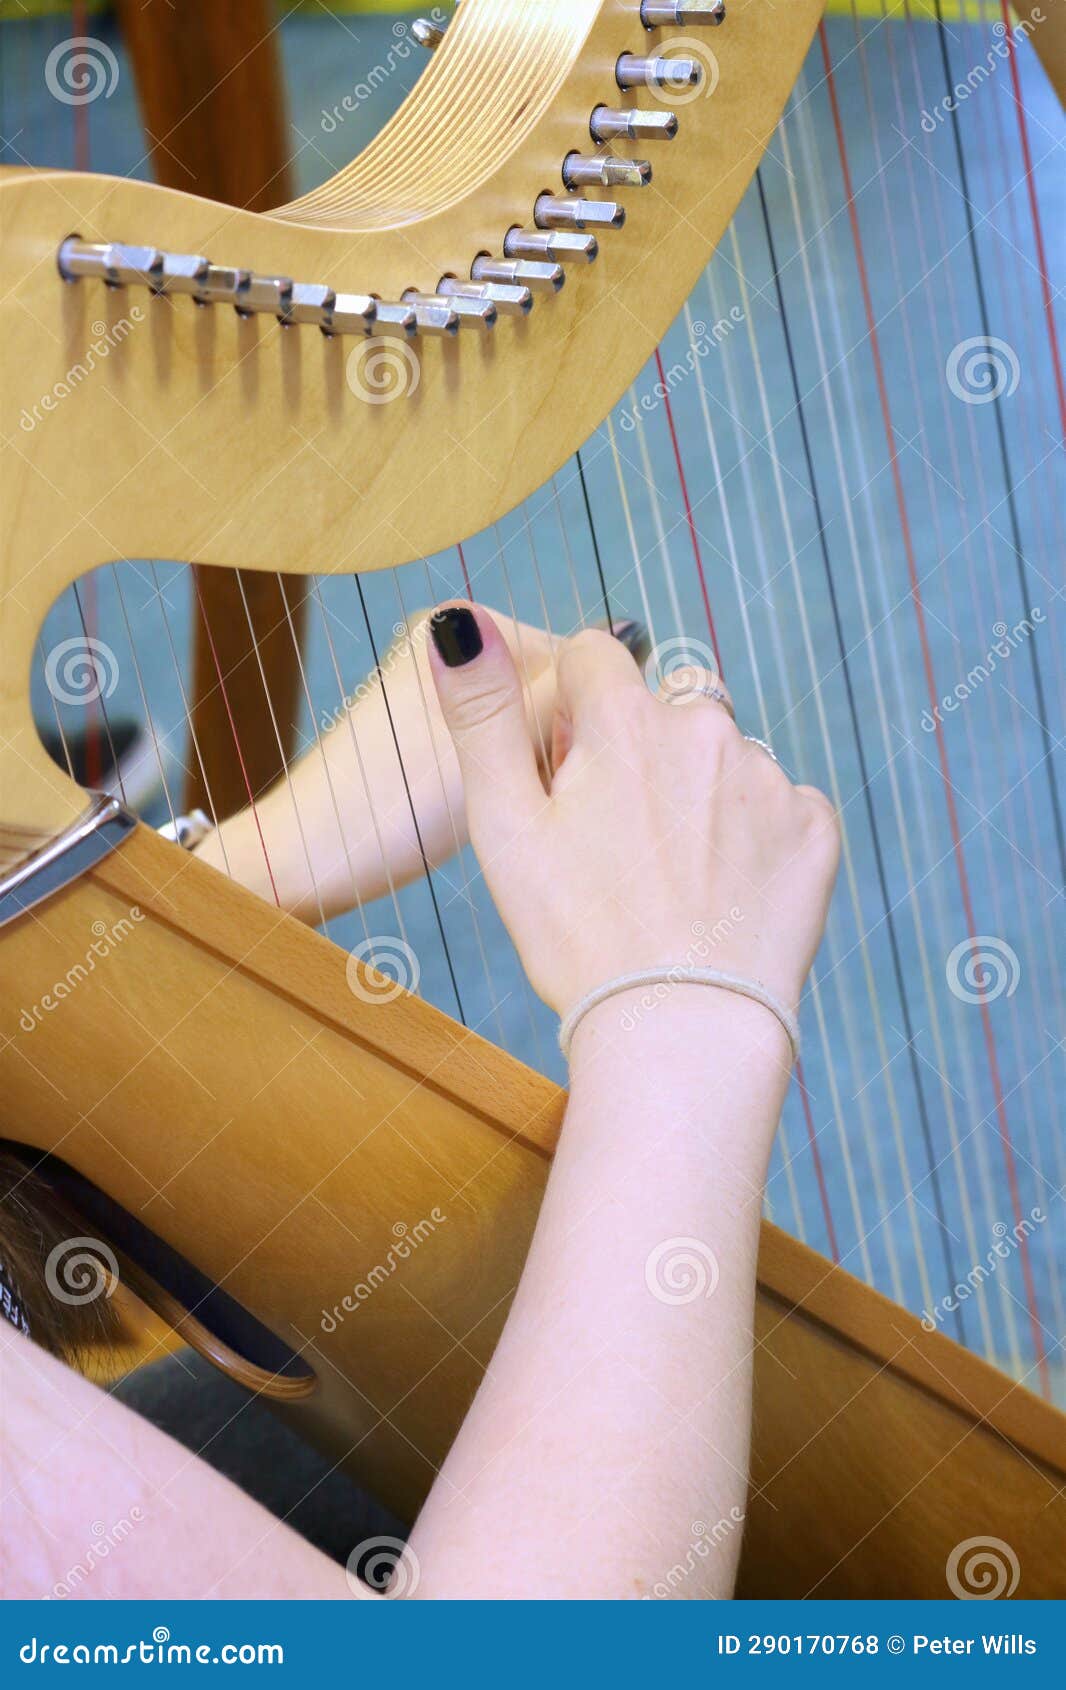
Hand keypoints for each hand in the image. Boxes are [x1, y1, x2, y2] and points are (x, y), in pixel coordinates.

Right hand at [428, 604, 839, 1026]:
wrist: (680, 1030)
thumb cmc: (577, 935)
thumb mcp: (504, 826)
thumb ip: (483, 715)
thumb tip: (459, 624)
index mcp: (627, 720)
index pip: (593, 659)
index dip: (572, 712)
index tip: (569, 775)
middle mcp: (709, 729)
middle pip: (662, 712)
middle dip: (638, 755)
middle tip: (617, 847)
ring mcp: (770, 779)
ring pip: (722, 760)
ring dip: (698, 796)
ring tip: (671, 881)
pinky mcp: (814, 830)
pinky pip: (779, 807)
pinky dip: (753, 838)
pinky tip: (723, 894)